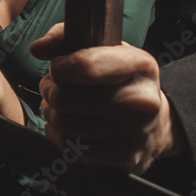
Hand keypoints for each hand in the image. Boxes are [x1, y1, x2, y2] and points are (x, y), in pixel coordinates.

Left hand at [30, 23, 181, 173]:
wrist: (158, 123)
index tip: (57, 68)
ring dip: (52, 116)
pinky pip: (73, 149)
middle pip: (66, 99)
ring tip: (59, 108)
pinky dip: (62, 138)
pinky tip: (70, 129)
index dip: (59, 68)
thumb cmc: (121, 80)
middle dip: (49, 92)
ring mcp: (136, 133)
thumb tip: (37, 48)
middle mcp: (143, 100)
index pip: (85, 67)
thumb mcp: (103, 49)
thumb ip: (65, 38)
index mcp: (140, 65)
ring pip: (65, 125)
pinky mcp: (126, 158)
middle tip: (52, 90)